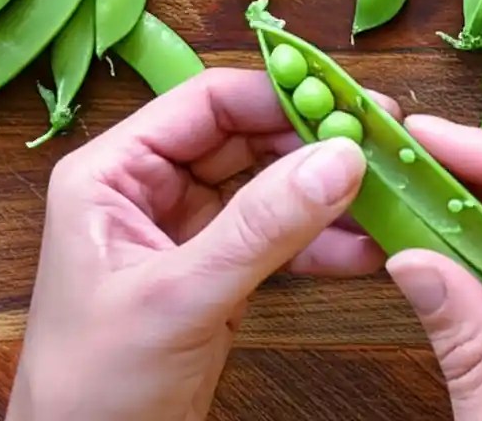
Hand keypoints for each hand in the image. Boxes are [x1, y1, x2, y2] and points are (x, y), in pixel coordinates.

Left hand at [6, 68, 386, 420]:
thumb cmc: (94, 387)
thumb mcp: (180, 295)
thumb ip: (262, 225)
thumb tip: (339, 157)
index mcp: (112, 173)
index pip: (206, 103)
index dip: (279, 94)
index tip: (349, 102)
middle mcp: (147, 190)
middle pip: (245, 139)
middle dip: (313, 143)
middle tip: (383, 144)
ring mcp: (185, 234)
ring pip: (268, 188)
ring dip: (325, 195)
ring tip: (386, 197)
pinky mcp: (215, 276)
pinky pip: (276, 239)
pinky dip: (320, 243)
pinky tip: (364, 250)